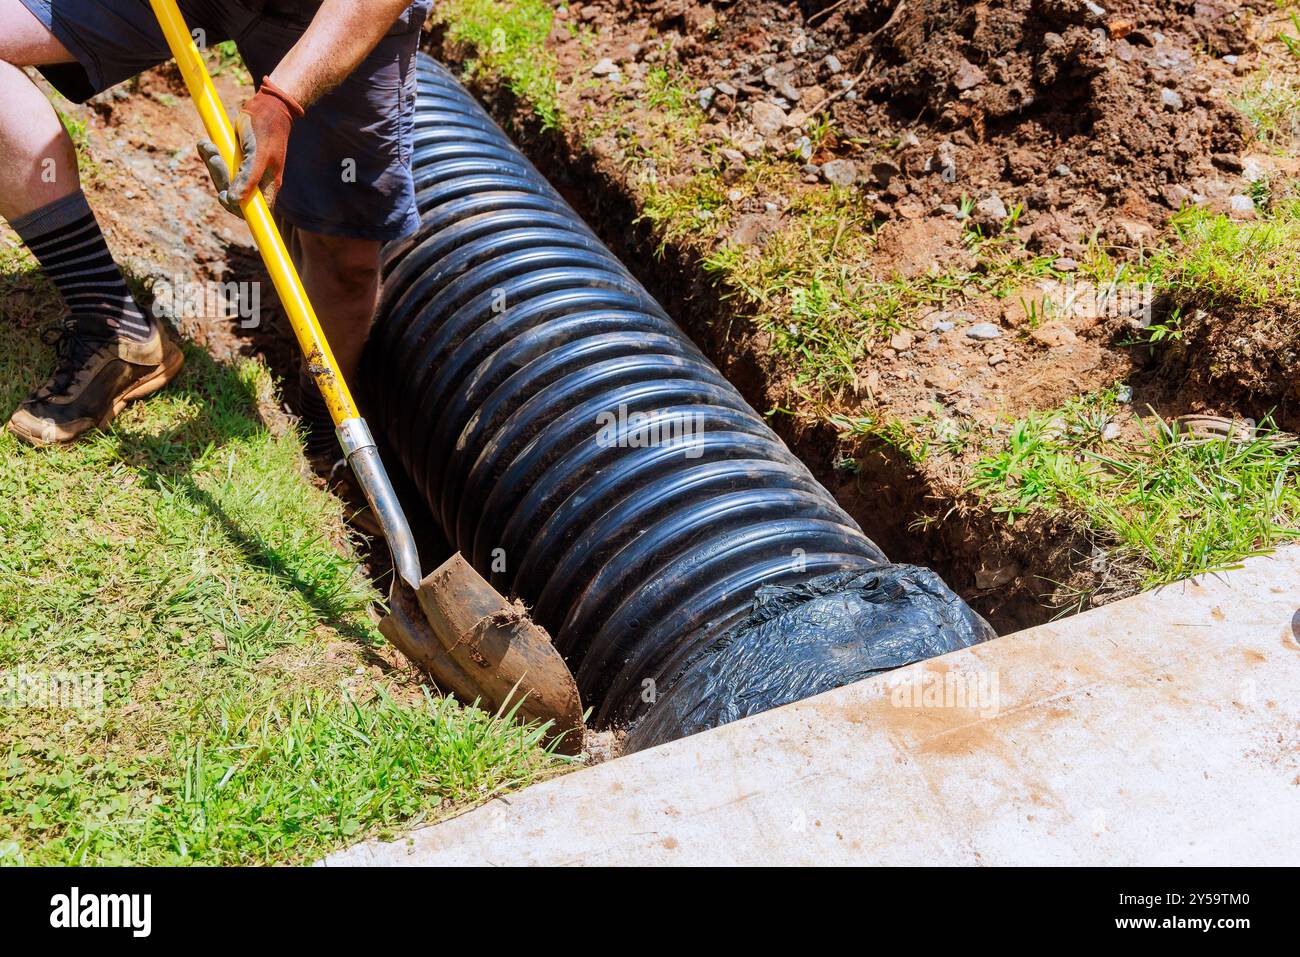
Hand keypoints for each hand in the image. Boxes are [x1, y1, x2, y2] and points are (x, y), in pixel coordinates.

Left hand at [197, 77, 303, 216]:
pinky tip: (206, 145)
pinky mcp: (235, 157)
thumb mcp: (259, 156)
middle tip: (215, 157)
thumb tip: (235, 202)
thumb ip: (249, 180)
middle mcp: (256, 181)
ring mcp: (245, 170)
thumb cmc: (266, 130)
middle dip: (219, 176)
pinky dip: (208, 154)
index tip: (224, 197)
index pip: (250, 211)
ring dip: (211, 163)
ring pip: (222, 178)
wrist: (266, 106)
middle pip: (232, 194)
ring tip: (209, 146)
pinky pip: (217, 163)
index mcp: (266, 186)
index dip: (235, 208)